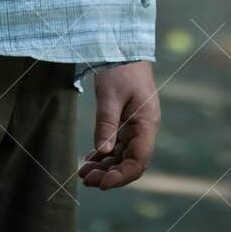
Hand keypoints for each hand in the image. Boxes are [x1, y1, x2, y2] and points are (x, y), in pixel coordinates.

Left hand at [78, 61, 159, 190]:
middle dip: (110, 174)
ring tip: (84, 174)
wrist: (122, 48)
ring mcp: (134, 126)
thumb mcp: (110, 95)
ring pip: (122, 156)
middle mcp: (143, 129)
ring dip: (105, 167)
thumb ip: (106, 124)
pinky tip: (90, 161)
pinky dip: (104, 155)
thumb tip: (103, 153)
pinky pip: (116, 146)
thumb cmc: (120, 68)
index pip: (139, 161)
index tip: (102, 184)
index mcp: (146, 124)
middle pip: (130, 162)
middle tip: (86, 180)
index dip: (122, 176)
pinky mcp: (125, 122)